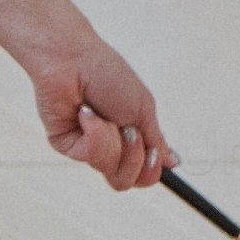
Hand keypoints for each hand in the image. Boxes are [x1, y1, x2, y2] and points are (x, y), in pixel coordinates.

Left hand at [20, 27, 171, 195]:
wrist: (74, 59)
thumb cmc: (108, 74)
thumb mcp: (143, 108)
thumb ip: (156, 140)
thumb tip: (172, 162)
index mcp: (130, 137)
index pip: (144, 174)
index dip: (151, 170)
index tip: (154, 153)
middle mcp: (109, 146)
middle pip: (127, 181)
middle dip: (134, 157)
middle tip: (129, 130)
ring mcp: (87, 147)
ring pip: (111, 171)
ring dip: (115, 142)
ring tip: (105, 116)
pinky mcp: (67, 145)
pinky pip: (90, 157)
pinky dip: (96, 134)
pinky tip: (87, 113)